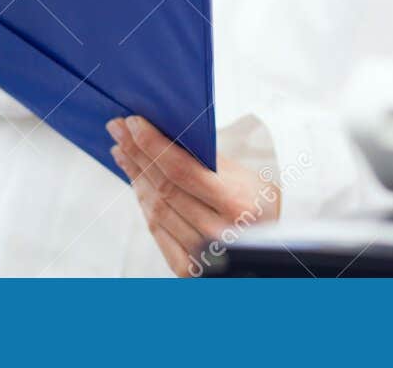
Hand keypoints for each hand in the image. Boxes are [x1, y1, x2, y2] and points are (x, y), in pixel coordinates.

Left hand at [107, 115, 280, 276]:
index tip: (133, 122)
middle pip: (163, 188)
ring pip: (155, 210)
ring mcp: (200, 255)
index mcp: (235, 203)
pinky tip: (136, 181)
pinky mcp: (187, 269)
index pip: (181, 169)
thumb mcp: (242, 175)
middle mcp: (217, 233)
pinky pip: (156, 230)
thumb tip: (163, 133)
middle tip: (118, 129)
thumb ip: (205, 159)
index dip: (152, 145)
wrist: (274, 244)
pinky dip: (143, 202)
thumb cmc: (257, 202)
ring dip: (135, 176)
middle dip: (137, 154)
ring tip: (122, 151)